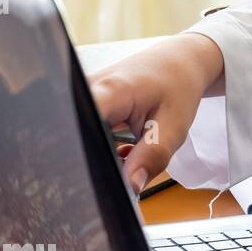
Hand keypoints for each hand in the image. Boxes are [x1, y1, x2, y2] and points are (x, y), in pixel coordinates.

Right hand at [88, 32, 224, 191]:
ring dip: (98, 155)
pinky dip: (100, 147)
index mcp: (108, 92)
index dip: (86, 159)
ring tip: (128, 154)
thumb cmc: (178, 88)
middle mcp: (84, 90)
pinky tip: (123, 151)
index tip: (101, 179)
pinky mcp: (81, 103)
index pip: (80, 130)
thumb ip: (152, 157)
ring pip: (78, 137)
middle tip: (122, 170)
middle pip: (74, 136)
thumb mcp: (174, 126)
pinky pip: (83, 132)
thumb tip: (130, 187)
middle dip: (92, 163)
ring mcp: (79, 95)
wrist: (178, 63)